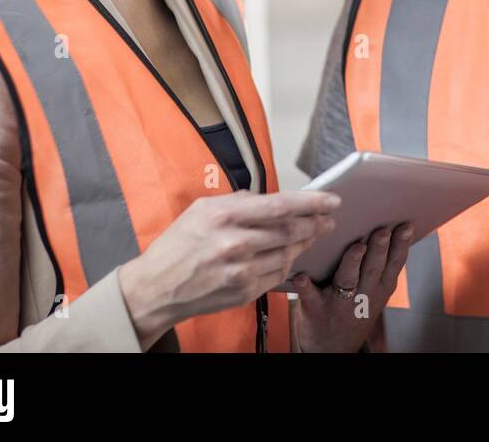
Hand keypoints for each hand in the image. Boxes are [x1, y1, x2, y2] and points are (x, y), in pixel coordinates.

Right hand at [118, 189, 339, 349]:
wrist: (156, 288)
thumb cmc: (178, 245)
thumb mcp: (202, 209)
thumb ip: (238, 201)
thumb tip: (267, 198)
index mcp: (225, 216)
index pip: (281, 206)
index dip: (312, 202)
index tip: (332, 200)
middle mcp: (236, 243)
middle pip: (291, 231)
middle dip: (316, 223)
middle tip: (329, 219)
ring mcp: (241, 270)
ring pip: (288, 253)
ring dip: (305, 243)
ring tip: (313, 234)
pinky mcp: (244, 291)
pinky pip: (277, 274)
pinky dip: (287, 262)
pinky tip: (289, 255)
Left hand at [288, 222, 412, 352]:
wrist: (332, 348)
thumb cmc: (355, 309)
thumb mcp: (376, 293)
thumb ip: (381, 266)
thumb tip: (388, 227)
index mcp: (380, 289)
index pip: (394, 264)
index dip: (401, 246)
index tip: (405, 226)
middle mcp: (364, 296)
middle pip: (373, 269)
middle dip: (379, 250)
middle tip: (382, 230)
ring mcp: (339, 303)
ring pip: (347, 281)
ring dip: (352, 263)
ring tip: (357, 247)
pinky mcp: (315, 309)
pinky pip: (310, 297)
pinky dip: (306, 287)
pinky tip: (303, 276)